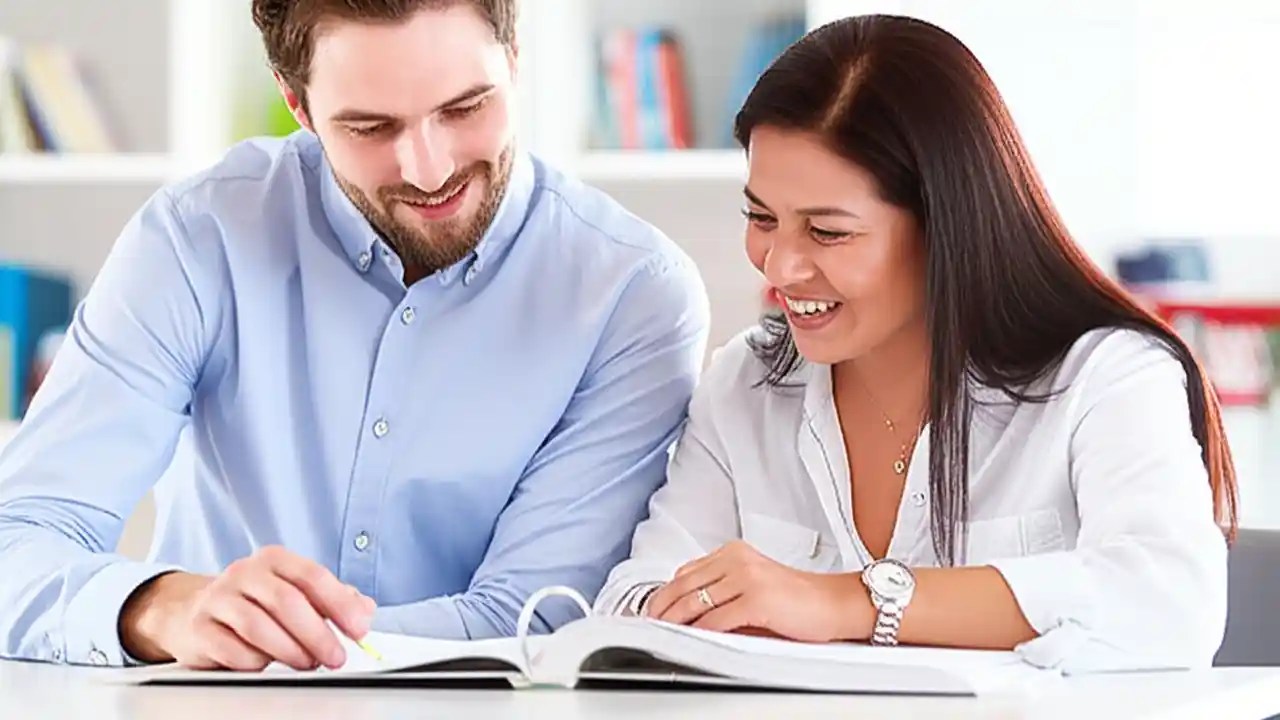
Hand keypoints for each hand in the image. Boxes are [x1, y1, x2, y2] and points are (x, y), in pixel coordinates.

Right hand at [119, 546, 375, 670]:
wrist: (191, 610)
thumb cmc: (254, 603)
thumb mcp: (294, 592)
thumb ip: (333, 600)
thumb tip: (365, 611)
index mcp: (274, 560)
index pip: (313, 576)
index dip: (340, 604)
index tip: (359, 630)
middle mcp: (244, 573)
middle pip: (287, 602)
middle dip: (317, 634)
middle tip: (335, 657)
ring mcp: (218, 598)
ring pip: (259, 627)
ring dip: (290, 651)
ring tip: (307, 663)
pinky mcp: (199, 627)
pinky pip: (232, 650)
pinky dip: (256, 662)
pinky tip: (266, 664)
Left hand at [643, 540, 871, 642]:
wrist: (834, 603)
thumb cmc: (797, 600)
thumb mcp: (754, 585)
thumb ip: (723, 592)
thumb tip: (687, 613)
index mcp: (734, 552)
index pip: (686, 572)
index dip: (665, 592)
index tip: (652, 609)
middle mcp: (738, 559)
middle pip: (684, 584)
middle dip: (661, 608)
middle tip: (648, 625)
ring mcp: (747, 577)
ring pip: (695, 602)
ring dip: (674, 621)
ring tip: (662, 634)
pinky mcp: (757, 598)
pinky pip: (716, 619)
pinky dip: (699, 632)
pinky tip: (691, 639)